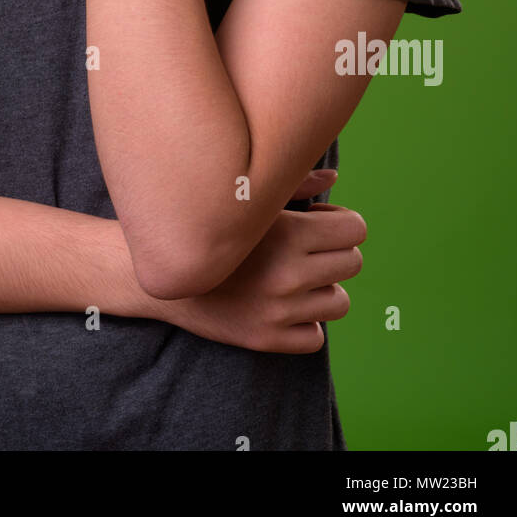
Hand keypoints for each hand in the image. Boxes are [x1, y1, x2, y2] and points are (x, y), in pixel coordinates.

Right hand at [156, 169, 366, 352]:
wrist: (161, 274)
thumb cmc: (210, 226)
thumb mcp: (251, 201)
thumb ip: (296, 185)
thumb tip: (334, 176)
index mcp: (286, 233)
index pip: (355, 230)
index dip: (341, 223)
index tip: (319, 222)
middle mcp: (287, 273)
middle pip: (352, 263)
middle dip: (334, 252)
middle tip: (306, 248)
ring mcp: (278, 311)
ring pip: (340, 302)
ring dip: (322, 289)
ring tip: (293, 277)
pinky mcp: (267, 340)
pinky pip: (316, 337)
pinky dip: (304, 323)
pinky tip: (281, 306)